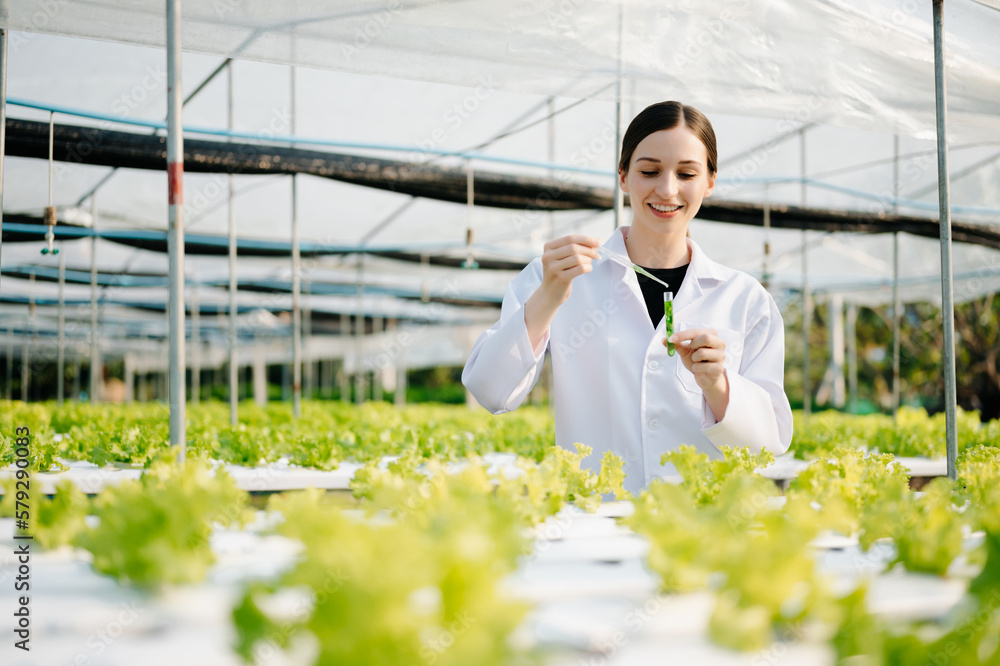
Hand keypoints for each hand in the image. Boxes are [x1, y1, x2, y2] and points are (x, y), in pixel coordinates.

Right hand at [524, 235, 600, 350]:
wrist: (549, 294)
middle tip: (597, 255)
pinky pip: (580, 268)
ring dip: (588, 259)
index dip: (586, 239)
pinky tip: (588, 269)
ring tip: (589, 263)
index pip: (570, 238)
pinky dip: (588, 267)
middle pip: (574, 247)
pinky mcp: (560, 278)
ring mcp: (553, 268)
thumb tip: (598, 240)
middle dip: (589, 250)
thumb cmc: (560, 273)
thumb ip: (579, 247)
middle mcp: (548, 256)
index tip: (598, 242)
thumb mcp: (564, 258)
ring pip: (578, 258)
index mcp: (548, 247)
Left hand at [667, 328, 729, 418]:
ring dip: (694, 358)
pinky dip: (697, 368)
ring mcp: (721, 356)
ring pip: (703, 353)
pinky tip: (699, 369)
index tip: (671, 339)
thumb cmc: (697, 360)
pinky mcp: (720, 368)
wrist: (704, 377)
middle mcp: (719, 343)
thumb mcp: (686, 351)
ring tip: (696, 361)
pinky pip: (704, 366)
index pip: (697, 331)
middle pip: (706, 338)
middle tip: (690, 350)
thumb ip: (676, 344)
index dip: (683, 335)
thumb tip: (664, 339)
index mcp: (711, 335)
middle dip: (693, 344)